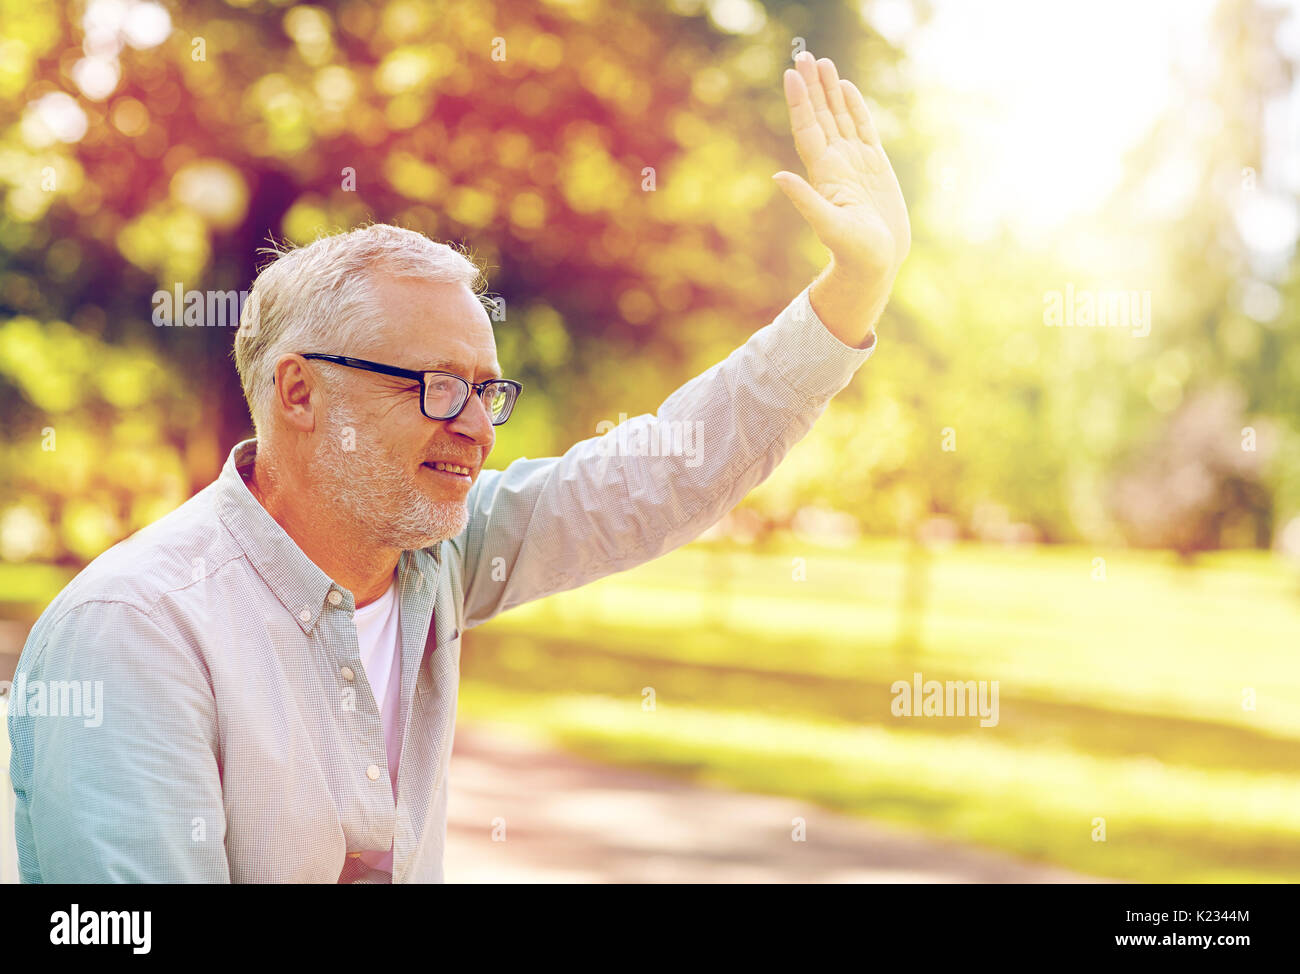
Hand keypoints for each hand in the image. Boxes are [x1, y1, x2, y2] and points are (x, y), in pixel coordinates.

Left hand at [774, 51, 910, 283]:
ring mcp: (854, 162)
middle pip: (820, 116)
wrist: (876, 263)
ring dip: (830, 91)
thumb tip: (778, 177)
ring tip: (822, 62)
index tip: (791, 75)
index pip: (807, 129)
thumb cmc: (854, 251)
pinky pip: (863, 128)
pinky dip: (854, 107)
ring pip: (840, 117)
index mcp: (824, 173)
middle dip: (812, 87)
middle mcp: (836, 162)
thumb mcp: (829, 225)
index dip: (799, 102)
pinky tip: (846, 88)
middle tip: (804, 56)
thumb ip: (806, 200)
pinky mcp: (874, 165)